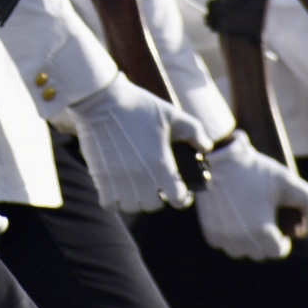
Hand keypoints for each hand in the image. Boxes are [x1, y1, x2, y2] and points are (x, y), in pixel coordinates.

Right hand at [51, 76, 212, 212]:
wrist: (101, 100)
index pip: (178, 200)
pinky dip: (115, 201)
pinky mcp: (101, 179)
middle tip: (156, 183)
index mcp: (162, 167)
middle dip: (159, 196)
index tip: (179, 188)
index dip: (183, 196)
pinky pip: (110, 205)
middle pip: (154, 205)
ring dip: (136, 200)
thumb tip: (206, 147)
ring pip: (132, 207)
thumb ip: (195, 132)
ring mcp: (120, 181)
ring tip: (137, 186)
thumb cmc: (139, 106)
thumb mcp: (172, 114)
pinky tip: (118, 188)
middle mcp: (142, 179)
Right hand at [195, 132, 307, 260]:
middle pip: (259, 253)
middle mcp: (242, 239)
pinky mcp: (210, 231)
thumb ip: (307, 198)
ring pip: (240, 251)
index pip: (278, 252)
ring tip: (248, 224)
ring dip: (247, 243)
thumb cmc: (254, 171)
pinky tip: (232, 221)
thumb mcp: (286, 180)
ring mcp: (224, 237)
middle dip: (265, 242)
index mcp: (263, 232)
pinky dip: (229, 238)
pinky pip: (224, 244)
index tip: (281, 231)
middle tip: (264, 223)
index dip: (283, 242)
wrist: (217, 160)